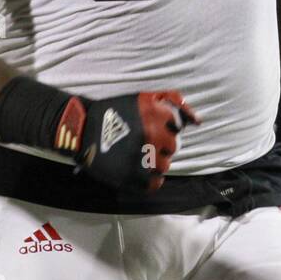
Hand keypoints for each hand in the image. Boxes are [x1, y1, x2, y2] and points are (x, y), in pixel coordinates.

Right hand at [56, 90, 196, 190]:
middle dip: (161, 145)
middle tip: (144, 143)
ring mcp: (143, 155)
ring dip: (155, 162)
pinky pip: (154, 183)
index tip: (155, 129)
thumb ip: (173, 102)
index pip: (177, 126)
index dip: (167, 128)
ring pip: (164, 165)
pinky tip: (138, 170)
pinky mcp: (133, 174)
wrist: (82, 128)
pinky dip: (149, 179)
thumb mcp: (144, 96)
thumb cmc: (114, 110)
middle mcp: (152, 134)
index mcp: (155, 113)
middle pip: (172, 147)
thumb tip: (198, 121)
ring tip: (139, 156)